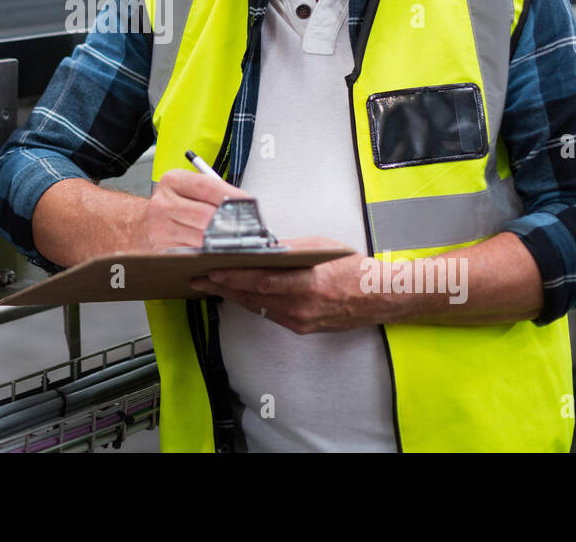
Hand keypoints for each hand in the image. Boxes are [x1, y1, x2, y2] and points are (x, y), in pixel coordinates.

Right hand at [136, 168, 250, 251]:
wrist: (134, 227)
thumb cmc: (167, 208)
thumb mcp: (183, 189)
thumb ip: (211, 192)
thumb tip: (245, 205)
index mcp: (172, 182)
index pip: (208, 186)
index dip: (233, 197)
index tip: (250, 205)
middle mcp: (163, 204)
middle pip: (207, 216)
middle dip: (231, 225)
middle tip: (250, 229)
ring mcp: (160, 229)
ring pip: (202, 239)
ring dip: (223, 243)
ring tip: (237, 242)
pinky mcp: (162, 251)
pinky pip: (193, 254)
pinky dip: (209, 255)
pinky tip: (218, 253)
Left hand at [189, 236, 384, 333]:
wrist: (377, 297)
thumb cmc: (353, 269)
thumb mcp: (320, 248)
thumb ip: (289, 250)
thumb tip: (260, 248)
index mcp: (307, 284)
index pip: (260, 281)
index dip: (233, 277)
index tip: (211, 271)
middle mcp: (301, 307)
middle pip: (252, 297)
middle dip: (222, 287)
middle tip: (198, 279)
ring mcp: (300, 320)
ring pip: (257, 307)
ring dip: (233, 295)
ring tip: (211, 285)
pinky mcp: (301, 327)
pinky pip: (269, 314)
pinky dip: (252, 303)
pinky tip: (238, 294)